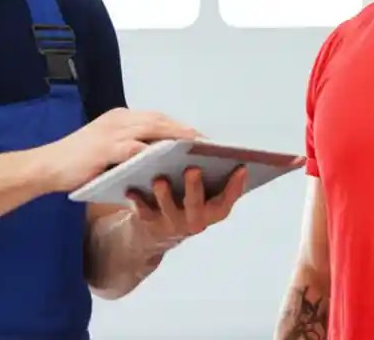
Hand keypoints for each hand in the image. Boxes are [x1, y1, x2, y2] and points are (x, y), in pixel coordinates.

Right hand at [39, 108, 198, 191]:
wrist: (46, 166)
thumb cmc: (77, 162)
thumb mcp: (108, 152)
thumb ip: (130, 150)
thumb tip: (158, 160)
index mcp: (120, 118)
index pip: (157, 118)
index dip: (180, 127)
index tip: (200, 137)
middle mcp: (118, 119)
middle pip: (160, 120)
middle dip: (185, 130)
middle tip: (208, 142)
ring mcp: (112, 131)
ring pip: (152, 128)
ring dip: (177, 137)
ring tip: (197, 148)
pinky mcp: (105, 147)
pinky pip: (135, 147)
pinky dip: (154, 152)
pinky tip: (170, 161)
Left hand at [126, 166, 247, 244]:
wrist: (156, 229)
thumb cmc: (184, 198)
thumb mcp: (201, 190)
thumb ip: (206, 172)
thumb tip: (205, 144)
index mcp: (211, 209)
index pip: (227, 199)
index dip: (236, 186)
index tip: (241, 167)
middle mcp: (195, 219)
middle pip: (196, 204)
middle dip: (195, 187)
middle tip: (193, 169)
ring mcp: (172, 223)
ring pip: (169, 209)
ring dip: (165, 195)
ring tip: (159, 179)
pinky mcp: (150, 224)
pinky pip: (143, 213)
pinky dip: (138, 201)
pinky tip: (132, 189)